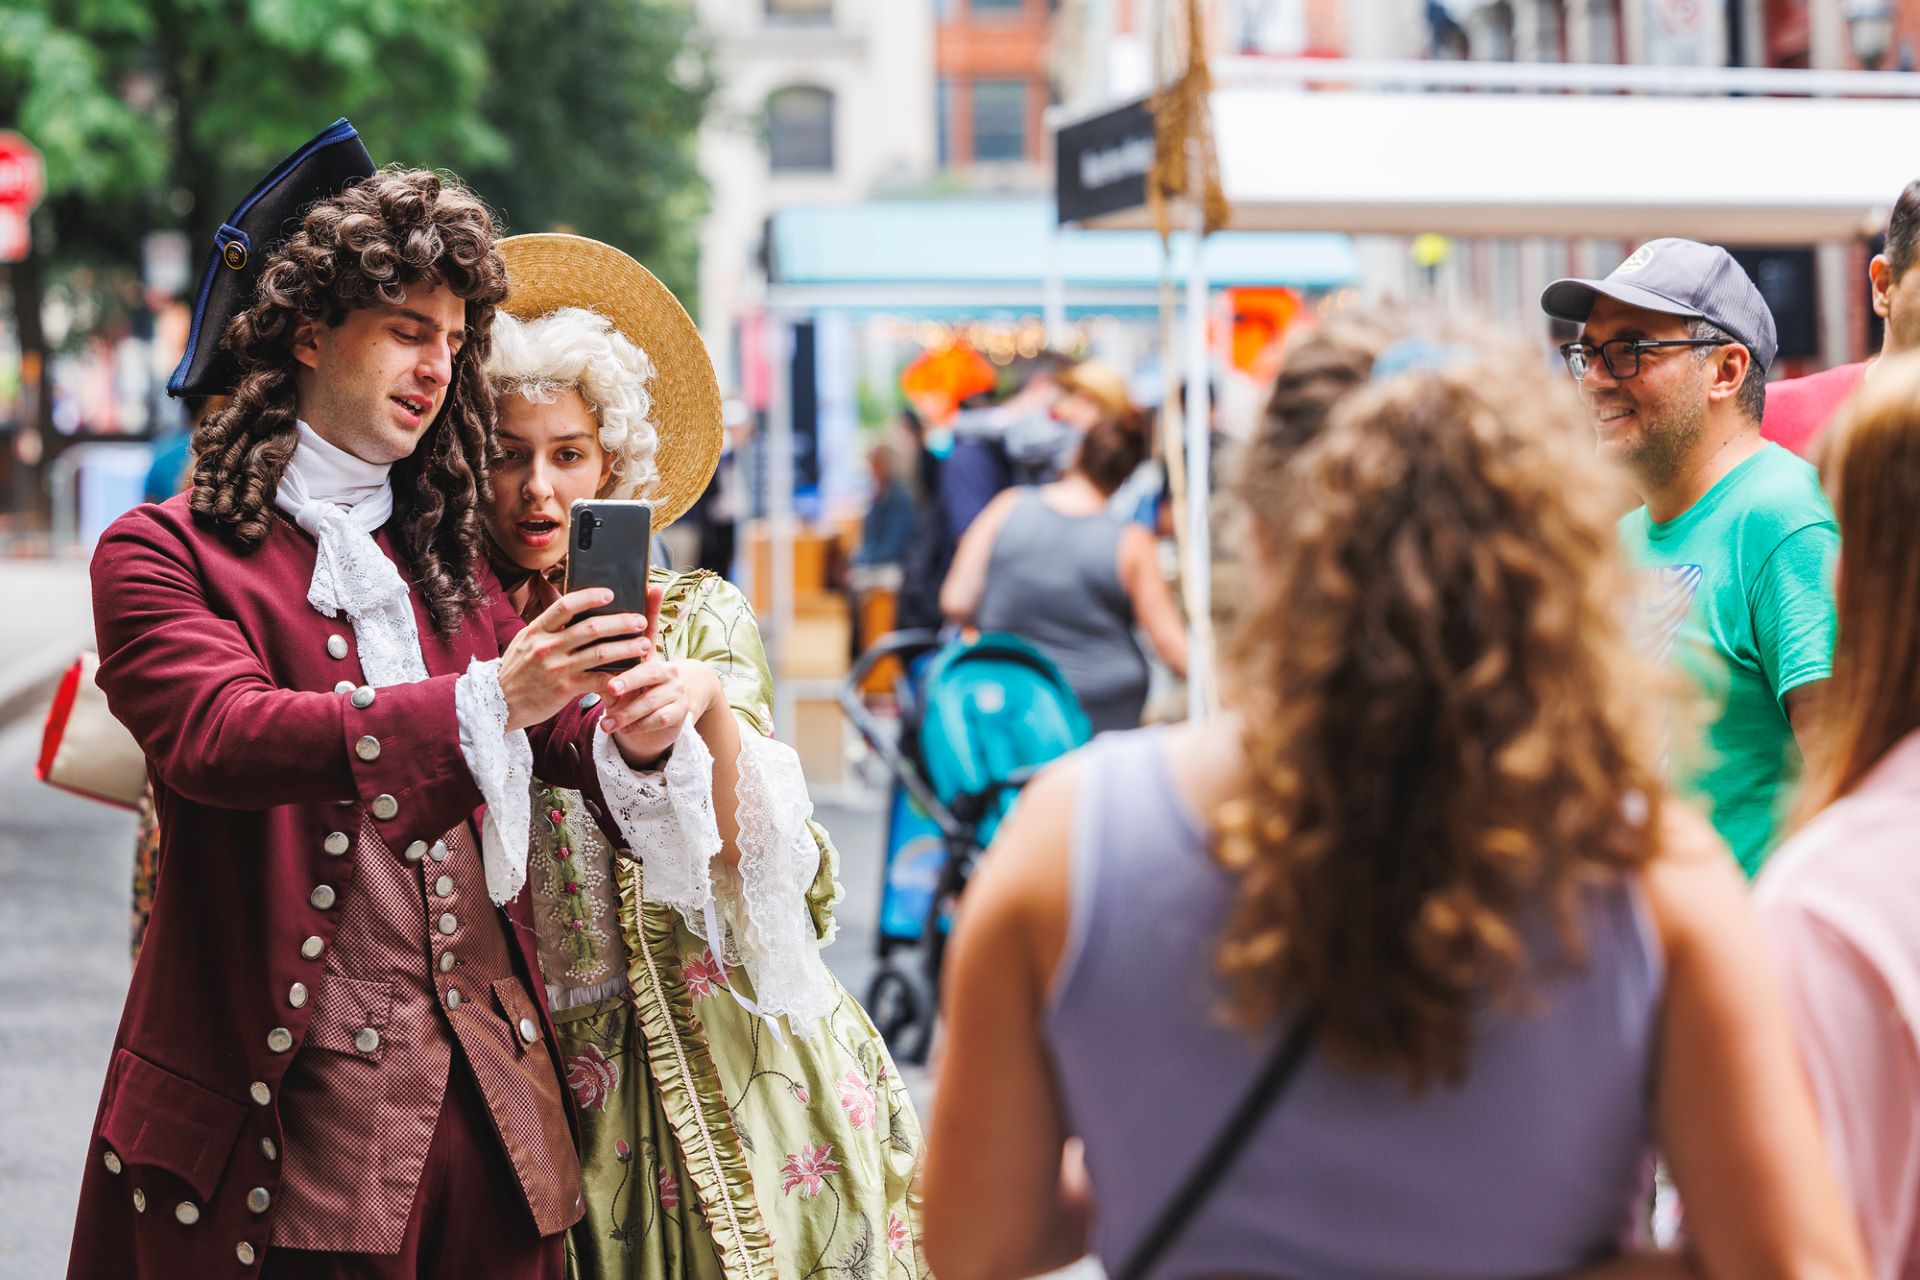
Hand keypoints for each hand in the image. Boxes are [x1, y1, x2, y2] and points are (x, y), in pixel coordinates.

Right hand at [498, 588, 650, 731]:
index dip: (590, 597)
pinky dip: (617, 675)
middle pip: (591, 627)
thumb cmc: (517, 670)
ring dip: (627, 647)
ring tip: (644, 644)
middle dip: (621, 622)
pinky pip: (598, 679)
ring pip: (601, 653)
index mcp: (537, 630)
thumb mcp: (525, 642)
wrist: (499, 704)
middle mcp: (547, 646)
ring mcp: (557, 668)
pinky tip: (630, 672)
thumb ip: (548, 627)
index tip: (610, 593)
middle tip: (640, 620)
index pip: (566, 605)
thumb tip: (575, 608)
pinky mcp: (565, 689)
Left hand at [599, 587, 711, 767]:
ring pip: (651, 700)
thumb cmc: (633, 696)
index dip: (654, 607)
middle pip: (649, 670)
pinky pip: (659, 718)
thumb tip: (579, 658)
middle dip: (629, 680)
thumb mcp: (620, 681)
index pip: (651, 628)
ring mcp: (676, 690)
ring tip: (606, 723)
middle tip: (611, 689)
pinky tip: (625, 730)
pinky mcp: (681, 710)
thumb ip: (605, 670)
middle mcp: (666, 669)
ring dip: (626, 713)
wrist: (661, 722)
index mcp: (649, 657)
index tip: (654, 588)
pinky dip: (639, 726)